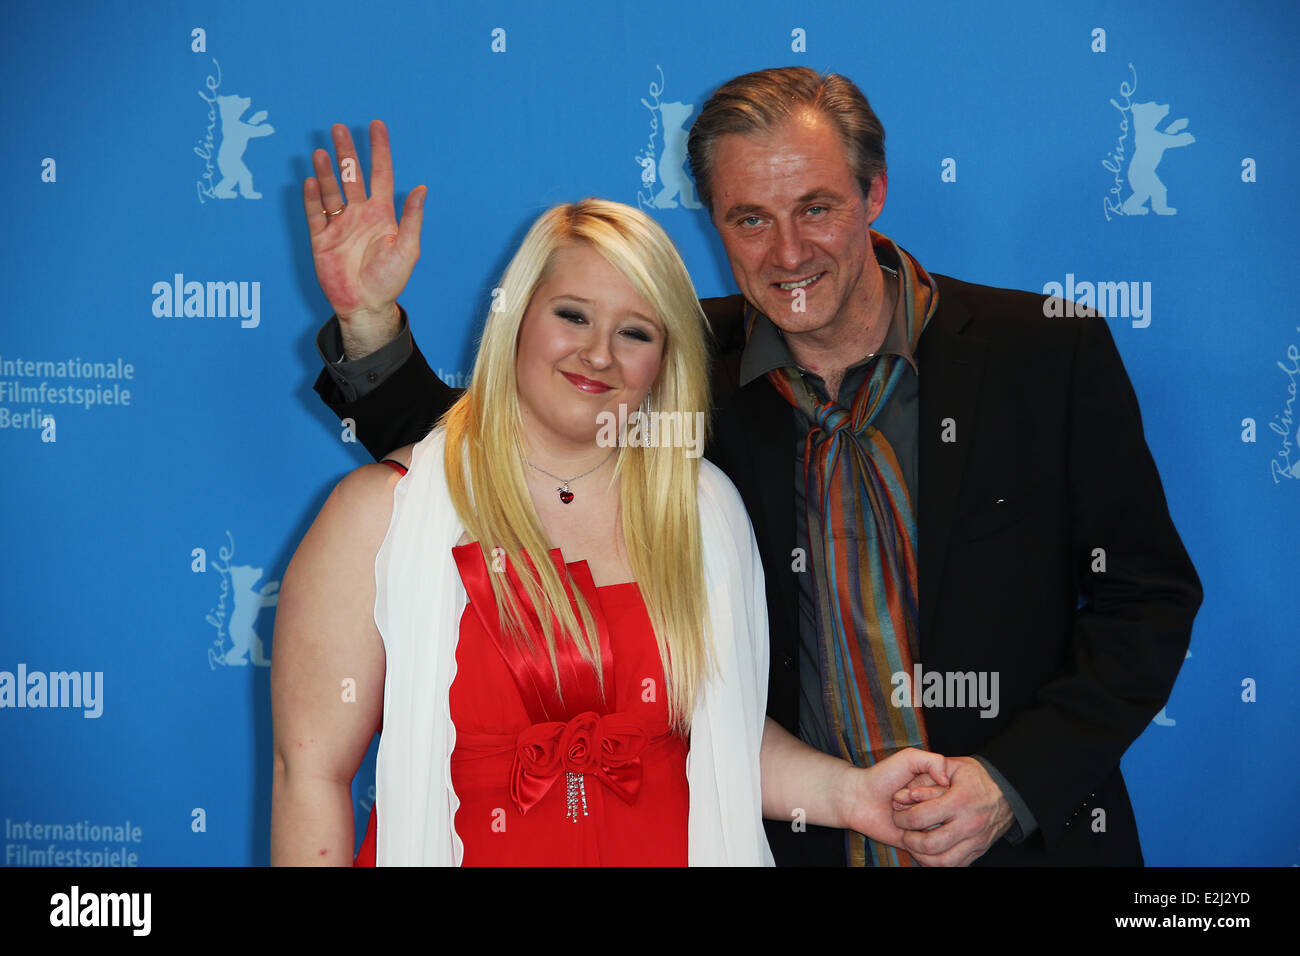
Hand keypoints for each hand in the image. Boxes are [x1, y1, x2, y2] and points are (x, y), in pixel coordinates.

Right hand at [302, 119, 424, 358]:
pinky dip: (312, 197)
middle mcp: (359, 214)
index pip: (380, 174)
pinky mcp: (321, 238)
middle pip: (351, 176)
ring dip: (326, 171)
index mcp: (381, 214)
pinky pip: (315, 213)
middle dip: (346, 152)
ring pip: (331, 190)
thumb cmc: (389, 280)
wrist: (366, 305)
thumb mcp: (407, 249)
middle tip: (339, 128)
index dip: (379, 150)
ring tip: (321, 152)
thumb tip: (421, 188)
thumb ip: (411, 218)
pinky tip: (312, 181)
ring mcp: (339, 224)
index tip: (376, 126)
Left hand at [837, 748, 951, 848]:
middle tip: (898, 800)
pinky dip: (915, 839)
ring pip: (940, 832)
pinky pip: (932, 848)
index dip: (927, 793)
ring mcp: (934, 828)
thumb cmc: (885, 775)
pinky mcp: (925, 846)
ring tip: (900, 815)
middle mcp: (941, 809)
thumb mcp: (909, 758)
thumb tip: (947, 781)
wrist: (861, 798)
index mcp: (941, 788)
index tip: (909, 789)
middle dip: (916, 807)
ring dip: (915, 823)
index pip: (951, 796)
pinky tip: (904, 831)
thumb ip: (933, 760)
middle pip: (946, 815)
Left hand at [891, 755, 1014, 865]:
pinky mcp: (980, 850)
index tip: (898, 815)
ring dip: (923, 856)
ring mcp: (976, 840)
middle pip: (930, 844)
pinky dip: (939, 863)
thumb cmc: (976, 776)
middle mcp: (969, 824)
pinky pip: (957, 865)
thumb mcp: (953, 765)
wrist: (1009, 790)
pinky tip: (930, 852)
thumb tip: (911, 792)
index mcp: (959, 801)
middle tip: (904, 833)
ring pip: (943, 861)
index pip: (921, 817)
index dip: (903, 818)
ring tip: (915, 845)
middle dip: (910, 840)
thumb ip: (929, 772)